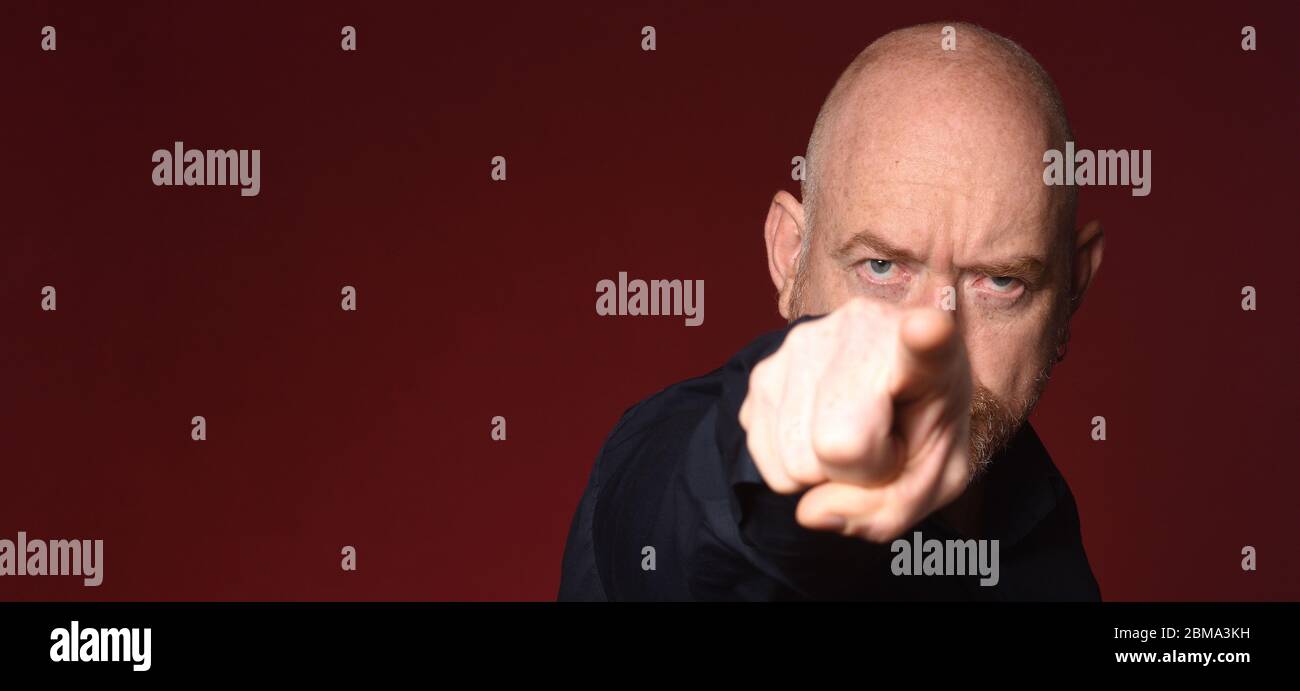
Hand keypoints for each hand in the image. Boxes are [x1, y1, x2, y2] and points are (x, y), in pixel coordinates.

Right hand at [738, 297, 972, 542]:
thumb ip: (889, 511)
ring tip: (852, 434)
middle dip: (857, 472)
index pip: (927, 344)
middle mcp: (860, 331)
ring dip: (821, 468)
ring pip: (794, 459)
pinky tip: (818, 429)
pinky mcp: (764, 368)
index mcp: (930, 356)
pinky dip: (790, 463)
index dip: (926, 339)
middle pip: (837, 444)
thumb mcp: (933, 483)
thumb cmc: (921, 434)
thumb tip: (810, 512)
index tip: (928, 330)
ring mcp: (801, 343)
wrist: (891, 397)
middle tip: (880, 446)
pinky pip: (763, 454)